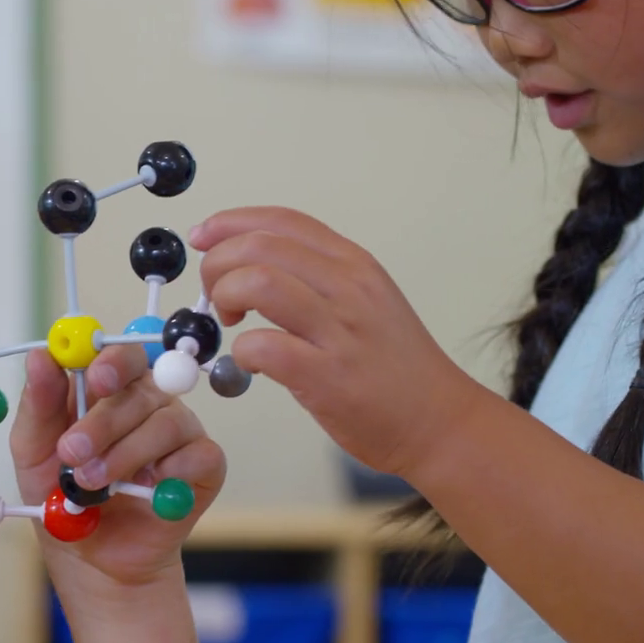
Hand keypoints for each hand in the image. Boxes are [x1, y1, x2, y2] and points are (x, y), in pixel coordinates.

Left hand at [10, 345, 226, 593]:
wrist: (92, 560)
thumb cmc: (63, 497)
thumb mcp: (34, 452)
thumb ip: (38, 405)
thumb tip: (40, 356)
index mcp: (110, 389)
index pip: (120, 355)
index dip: (111, 361)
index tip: (94, 380)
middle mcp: (149, 402)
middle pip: (142, 387)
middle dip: (104, 420)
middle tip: (72, 452)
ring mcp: (180, 432)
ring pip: (167, 422)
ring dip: (126, 454)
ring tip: (93, 485)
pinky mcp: (204, 466)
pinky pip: (199, 455)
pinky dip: (171, 473)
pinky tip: (146, 491)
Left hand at [192, 207, 479, 478]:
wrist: (439, 421)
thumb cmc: (394, 367)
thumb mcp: (366, 302)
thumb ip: (317, 280)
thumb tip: (248, 265)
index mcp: (355, 265)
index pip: (283, 221)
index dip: (232, 222)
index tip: (204, 237)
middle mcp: (349, 288)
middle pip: (260, 245)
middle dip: (218, 263)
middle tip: (215, 295)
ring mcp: (340, 331)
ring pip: (258, 283)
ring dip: (225, 297)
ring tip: (230, 321)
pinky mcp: (328, 376)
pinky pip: (263, 346)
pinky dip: (242, 351)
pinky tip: (252, 363)